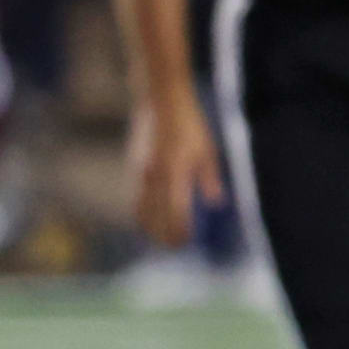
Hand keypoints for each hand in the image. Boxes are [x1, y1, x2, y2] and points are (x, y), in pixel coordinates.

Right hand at [127, 93, 224, 246]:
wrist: (158, 101)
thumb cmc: (189, 124)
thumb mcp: (207, 150)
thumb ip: (209, 178)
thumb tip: (215, 204)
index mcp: (176, 172)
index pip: (176, 212)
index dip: (180, 230)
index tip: (186, 242)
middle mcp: (155, 176)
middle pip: (155, 217)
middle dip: (164, 235)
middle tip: (175, 247)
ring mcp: (140, 172)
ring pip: (140, 210)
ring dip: (149, 227)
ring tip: (160, 238)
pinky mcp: (133, 168)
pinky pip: (134, 198)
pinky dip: (141, 213)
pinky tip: (149, 219)